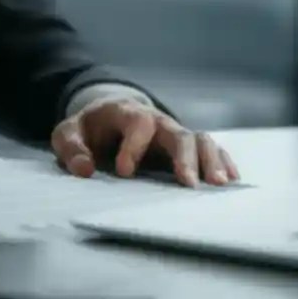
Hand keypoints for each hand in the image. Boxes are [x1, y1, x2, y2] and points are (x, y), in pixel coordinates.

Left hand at [51, 98, 239, 186]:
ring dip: (210, 160)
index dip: (133, 146)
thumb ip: (71, 148)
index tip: (124, 172)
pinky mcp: (183, 148)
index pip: (138, 124)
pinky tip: (229, 178)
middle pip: (178, 133)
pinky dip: (221, 160)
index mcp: (126, 114)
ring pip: (199, 140)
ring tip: (218, 184)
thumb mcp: (68, 134)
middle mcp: (156, 122)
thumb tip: (84, 169)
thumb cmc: (88, 129)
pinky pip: (208, 148)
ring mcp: (173, 133)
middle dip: (185, 158)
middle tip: (188, 184)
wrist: (107, 117)